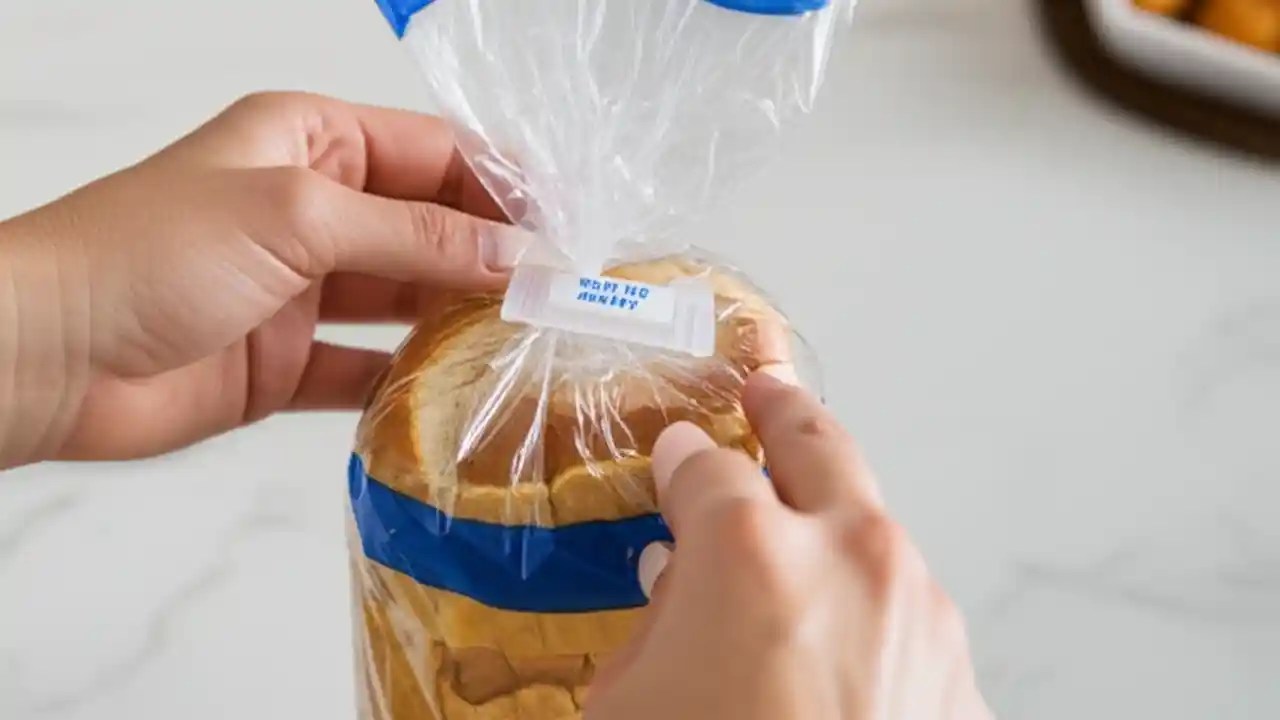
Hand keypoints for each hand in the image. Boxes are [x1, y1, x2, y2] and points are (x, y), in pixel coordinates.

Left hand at [0, 91, 526, 468]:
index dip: (502, 188)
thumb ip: (410, 234)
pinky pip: (366, 367)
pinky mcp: (286, 361)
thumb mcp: (295, 217)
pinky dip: (409, 380)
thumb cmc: (150, 253)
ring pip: (406, 298)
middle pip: (428, 227)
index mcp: (311, 142)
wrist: (45, 355)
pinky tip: (458, 393)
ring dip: (460, 317)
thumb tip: (512, 253)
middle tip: (559, 296)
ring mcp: (302, 288)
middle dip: (491, 257)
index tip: (566, 230)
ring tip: (528, 342)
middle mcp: (313, 209)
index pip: (433, 154)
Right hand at [584, 371, 992, 719]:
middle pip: (816, 441)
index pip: (703, 464)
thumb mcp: (628, 702)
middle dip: (782, 409)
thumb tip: (674, 589)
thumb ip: (656, 621)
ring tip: (797, 530)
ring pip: (872, 526)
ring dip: (832, 519)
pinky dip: (867, 604)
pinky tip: (834, 639)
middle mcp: (851, 559)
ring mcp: (918, 613)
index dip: (679, 460)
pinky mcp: (956, 676)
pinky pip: (904, 609)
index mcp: (751, 551)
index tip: (674, 461)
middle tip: (765, 389)